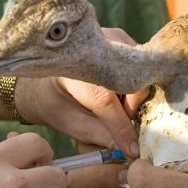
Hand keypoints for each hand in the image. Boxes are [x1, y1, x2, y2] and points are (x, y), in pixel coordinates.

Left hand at [19, 28, 146, 155]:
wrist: (46, 74)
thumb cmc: (55, 101)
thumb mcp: (69, 124)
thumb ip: (98, 136)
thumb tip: (130, 150)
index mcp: (72, 71)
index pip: (105, 100)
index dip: (121, 128)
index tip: (133, 150)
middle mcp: (95, 46)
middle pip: (132, 82)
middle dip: (132, 108)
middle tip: (121, 122)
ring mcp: (112, 37)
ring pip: (140, 75)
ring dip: (133, 98)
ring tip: (114, 107)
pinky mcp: (123, 39)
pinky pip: (141, 68)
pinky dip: (134, 86)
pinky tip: (118, 93)